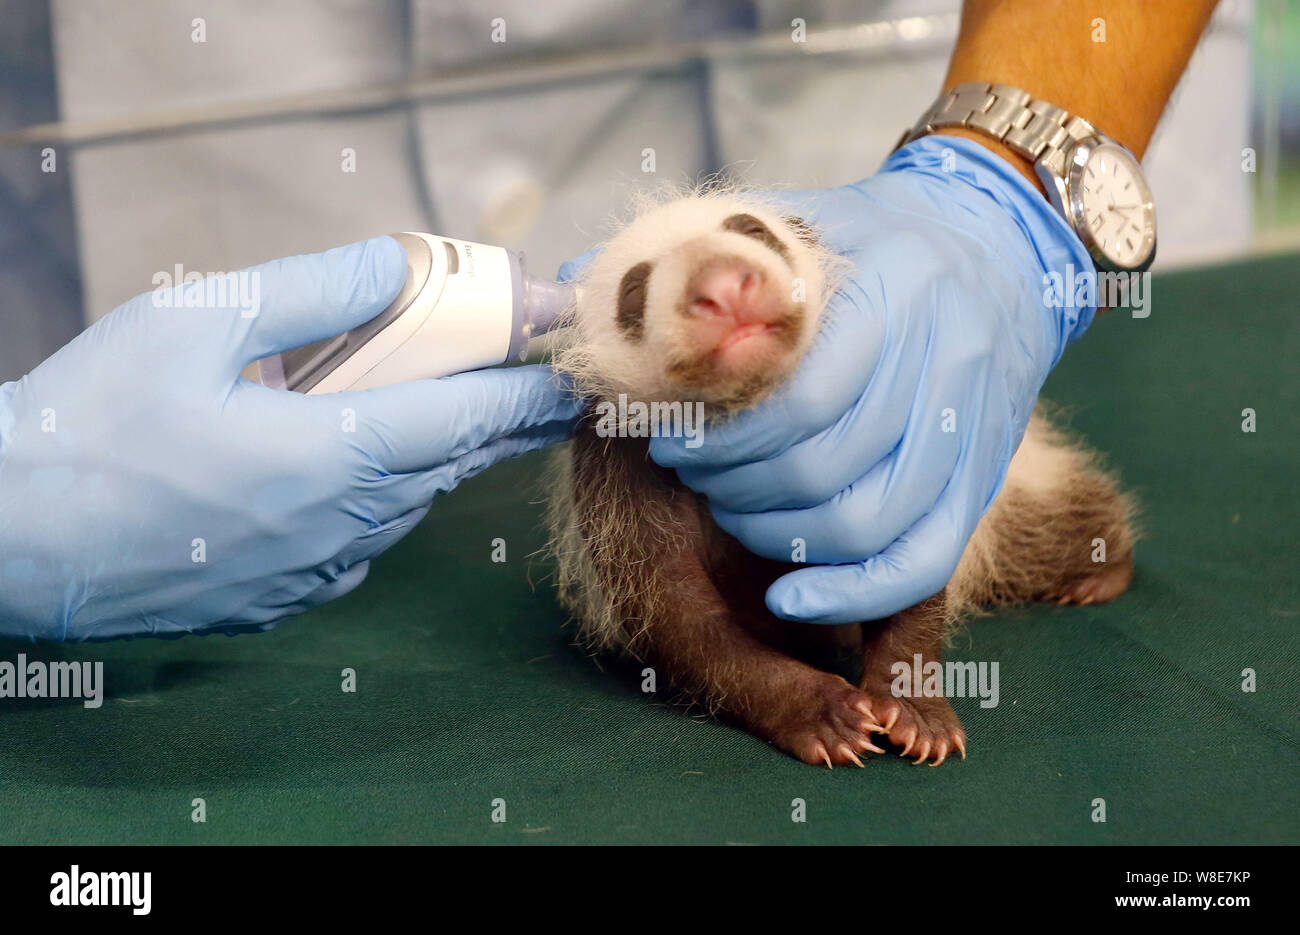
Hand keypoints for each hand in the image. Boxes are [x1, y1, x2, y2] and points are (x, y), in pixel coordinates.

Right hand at [0, 237, 579, 639]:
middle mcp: (341, 526)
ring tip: (427, 412)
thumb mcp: (196, 322)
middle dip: (494, 418)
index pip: (470, 417)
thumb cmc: (90, 426)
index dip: (530, 389)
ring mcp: (312, 574)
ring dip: (429, 459)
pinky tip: (342, 476)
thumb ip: (313, 289)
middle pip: (449, 464)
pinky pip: (357, 549)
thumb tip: (399, 264)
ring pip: (405, 509)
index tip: (574, 371)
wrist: (10, 539)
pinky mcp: (278, 602)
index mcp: (334, 454)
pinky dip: (373, 505)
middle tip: (525, 383)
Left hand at [643, 136, 1097, 622]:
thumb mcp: (791, 218)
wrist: (999, 241)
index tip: (666, 436)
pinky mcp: (984, 477)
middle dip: (732, 485)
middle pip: (823, 470)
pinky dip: (853, 592)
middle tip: (689, 470)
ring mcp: (972, 430)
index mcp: (891, 292)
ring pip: (865, 523)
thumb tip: (579, 282)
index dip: (718, 437)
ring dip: (775, 535)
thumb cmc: (874, 237)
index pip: (799, 399)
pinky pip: (925, 561)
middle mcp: (943, 365)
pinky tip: (790, 596)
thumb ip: (692, 250)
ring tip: (731, 508)